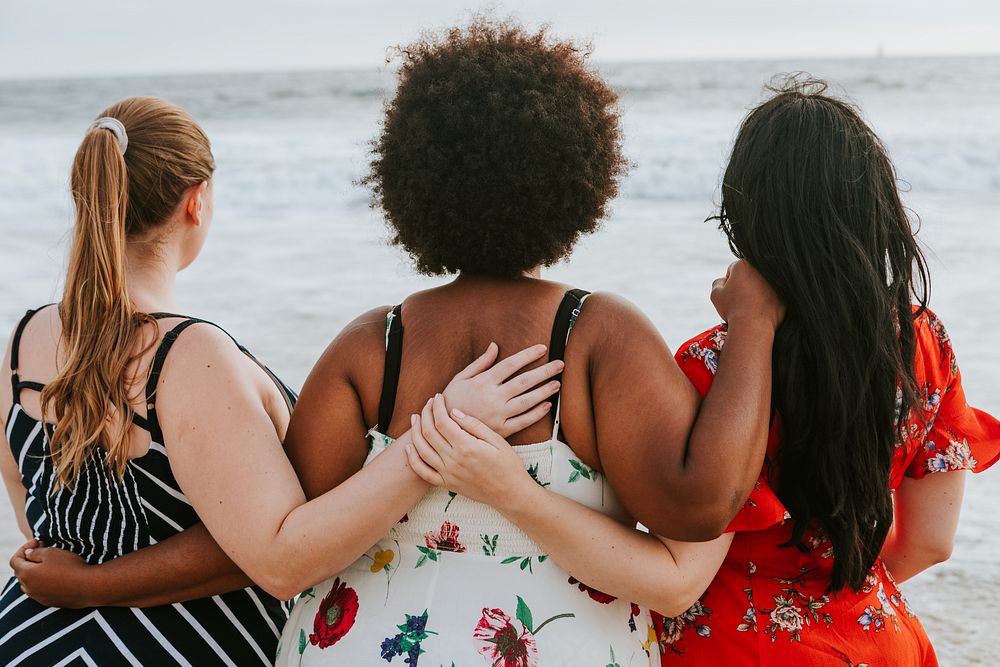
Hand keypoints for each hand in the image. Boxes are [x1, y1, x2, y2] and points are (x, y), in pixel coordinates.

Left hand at [10, 540, 98, 607]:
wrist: (88, 586)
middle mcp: (28, 588)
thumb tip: (28, 554)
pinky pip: (41, 590)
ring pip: (30, 583)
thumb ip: (35, 552)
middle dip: (29, 559)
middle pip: (21, 572)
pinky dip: (44, 581)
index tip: (37, 541)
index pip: (15, 560)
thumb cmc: (70, 567)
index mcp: (26, 574)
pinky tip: (57, 575)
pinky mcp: (49, 602)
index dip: (23, 548)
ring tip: (49, 563)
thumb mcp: (52, 553)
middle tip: (44, 548)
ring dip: (35, 572)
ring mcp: (38, 597)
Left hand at [404, 394, 536, 511]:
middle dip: (425, 414)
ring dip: (415, 432)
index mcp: (466, 447)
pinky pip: (423, 472)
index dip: (437, 407)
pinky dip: (413, 459)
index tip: (438, 397)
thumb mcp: (497, 440)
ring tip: (415, 418)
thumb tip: (454, 412)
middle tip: (428, 403)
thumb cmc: (508, 465)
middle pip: (429, 433)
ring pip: (422, 450)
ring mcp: (448, 474)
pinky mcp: (446, 484)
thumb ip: (474, 425)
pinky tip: (408, 447)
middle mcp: (453, 460)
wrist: (510, 494)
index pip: (442, 421)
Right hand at [442, 343, 563, 436]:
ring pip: (526, 401)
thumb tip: (495, 346)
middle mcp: (492, 397)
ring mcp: (498, 415)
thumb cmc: (451, 400)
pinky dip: (536, 414)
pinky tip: (547, 406)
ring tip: (558, 384)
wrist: (442, 430)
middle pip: (523, 382)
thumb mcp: (461, 378)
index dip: (527, 355)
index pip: (510, 364)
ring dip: (544, 392)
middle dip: (544, 371)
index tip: (543, 348)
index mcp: (483, 382)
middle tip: (561, 364)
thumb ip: (480, 363)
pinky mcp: (500, 430)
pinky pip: (523, 422)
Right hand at [711, 260, 784, 329]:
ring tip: (750, 307)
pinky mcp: (784, 294)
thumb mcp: (716, 294)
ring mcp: (775, 281)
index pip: (733, 270)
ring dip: (756, 292)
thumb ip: (718, 283)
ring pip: (761, 285)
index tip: (730, 295)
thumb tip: (724, 280)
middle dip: (744, 285)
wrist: (753, 326)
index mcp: (743, 264)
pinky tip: (760, 311)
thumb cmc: (733, 310)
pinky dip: (767, 301)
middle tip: (740, 301)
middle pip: (749, 276)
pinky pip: (772, 296)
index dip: (728, 283)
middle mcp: (761, 269)